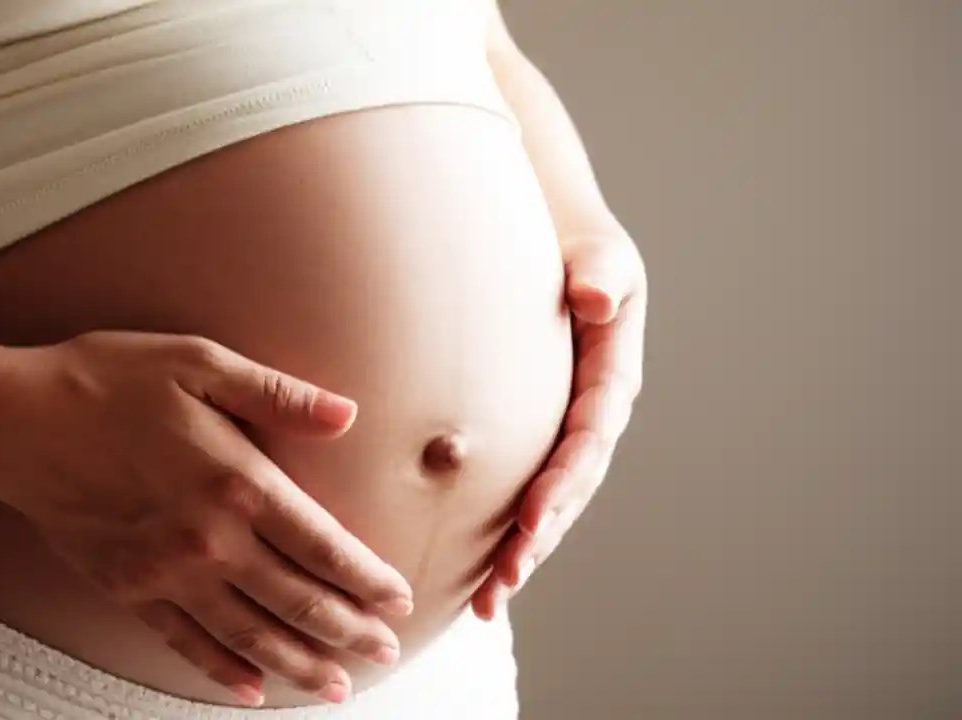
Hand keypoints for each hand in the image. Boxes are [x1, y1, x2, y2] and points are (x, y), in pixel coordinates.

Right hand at [0, 331, 413, 706]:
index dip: (368, 579)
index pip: (325, 546)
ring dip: (300, 663)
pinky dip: (223, 672)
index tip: (398, 600)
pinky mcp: (129, 590)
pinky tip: (250, 687)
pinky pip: (187, 644)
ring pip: (252, 635)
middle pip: (299, 601)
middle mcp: (210, 540)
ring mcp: (167, 573)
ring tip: (337, 683)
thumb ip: (278, 394)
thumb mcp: (199, 363)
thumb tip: (346, 414)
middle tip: (384, 651)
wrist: (13, 422)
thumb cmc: (105, 383)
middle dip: (350, 630)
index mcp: (239, 484)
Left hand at [472, 230, 646, 619]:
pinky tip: (474, 578)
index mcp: (610, 378)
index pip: (589, 438)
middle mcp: (592, 417)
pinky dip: (501, 534)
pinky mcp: (534, 440)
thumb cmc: (579, 249)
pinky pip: (521, 491)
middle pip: (570, 488)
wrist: (560, 250)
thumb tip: (597, 298)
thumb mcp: (600, 254)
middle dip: (540, 536)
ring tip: (488, 601)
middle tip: (505, 579)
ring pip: (547, 503)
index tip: (531, 517)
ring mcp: (564, 433)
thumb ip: (601, 275)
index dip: (563, 480)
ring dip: (522, 551)